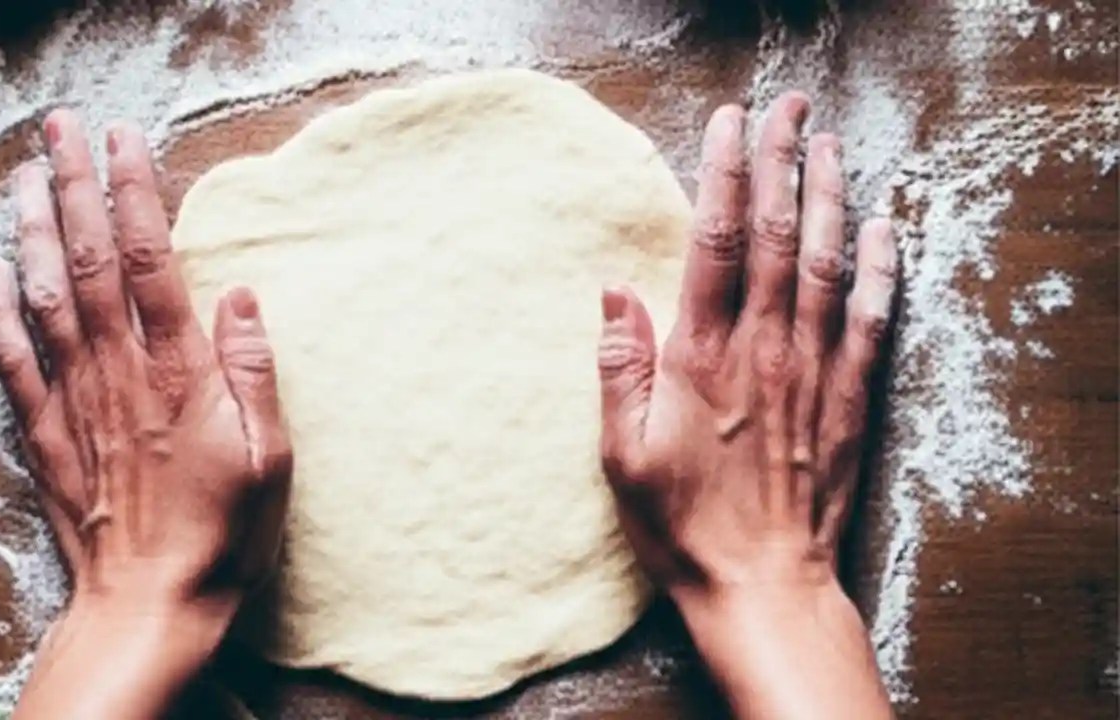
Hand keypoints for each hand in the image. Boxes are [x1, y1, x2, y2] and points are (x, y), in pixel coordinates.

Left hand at [0, 110, 290, 717]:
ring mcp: (78, 399)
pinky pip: (12, 360)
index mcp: (180, 373)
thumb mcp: (269, 456)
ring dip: (34, 230)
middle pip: (91, 262)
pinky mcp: (48, 431)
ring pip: (48, 297)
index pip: (152, 262)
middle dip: (75, 187)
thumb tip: (242, 293)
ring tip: (25, 175)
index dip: (135, 195)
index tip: (124, 140)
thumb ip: (254, 371)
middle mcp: (120, 373)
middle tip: (62, 129)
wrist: (150, 602)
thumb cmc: (221, 531)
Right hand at [596, 93, 894, 717]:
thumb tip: (613, 289)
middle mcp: (764, 348)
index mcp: (702, 356)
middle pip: (778, 233)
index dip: (722, 173)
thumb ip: (618, 366)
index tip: (728, 125)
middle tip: (787, 108)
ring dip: (829, 196)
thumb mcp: (621, 452)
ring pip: (826, 262)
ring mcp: (814, 369)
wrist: (763, 584)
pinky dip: (878, 268)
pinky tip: (880, 229)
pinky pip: (871, 318)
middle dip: (783, 161)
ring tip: (830, 145)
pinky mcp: (852, 397)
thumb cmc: (684, 524)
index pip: (715, 241)